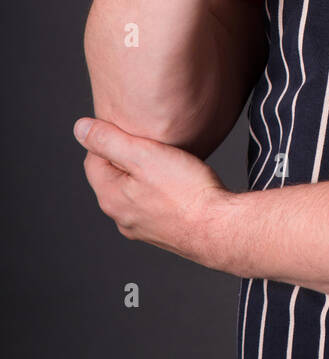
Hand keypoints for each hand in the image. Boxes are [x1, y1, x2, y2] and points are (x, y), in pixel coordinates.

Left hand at [74, 116, 231, 264]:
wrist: (219, 227)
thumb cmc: (186, 192)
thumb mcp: (143, 155)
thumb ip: (109, 140)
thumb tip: (80, 129)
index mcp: (111, 198)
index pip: (93, 160)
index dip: (109, 138)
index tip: (130, 128)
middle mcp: (122, 217)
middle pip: (114, 176)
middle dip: (127, 156)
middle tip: (150, 141)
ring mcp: (143, 227)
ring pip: (135, 191)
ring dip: (145, 174)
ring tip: (166, 160)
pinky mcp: (164, 231)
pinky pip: (154, 203)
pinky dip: (161, 189)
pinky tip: (179, 182)